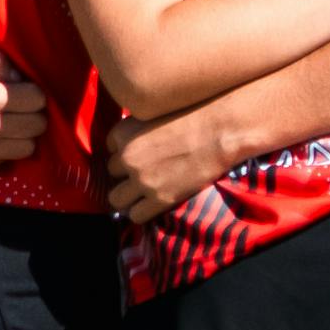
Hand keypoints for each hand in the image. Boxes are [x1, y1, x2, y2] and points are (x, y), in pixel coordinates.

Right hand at [0, 45, 30, 175]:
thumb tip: (18, 76)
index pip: (37, 99)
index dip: (35, 93)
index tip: (25, 91)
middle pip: (37, 125)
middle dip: (35, 114)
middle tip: (22, 109)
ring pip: (27, 147)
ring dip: (25, 135)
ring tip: (12, 125)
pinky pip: (5, 160)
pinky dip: (4, 149)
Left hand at [99, 105, 231, 228]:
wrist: (220, 132)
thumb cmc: (194, 116)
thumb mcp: (156, 114)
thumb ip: (138, 129)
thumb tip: (134, 143)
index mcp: (123, 133)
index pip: (110, 148)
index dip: (125, 150)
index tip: (142, 151)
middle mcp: (127, 157)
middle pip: (111, 173)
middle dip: (125, 174)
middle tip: (144, 172)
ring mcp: (142, 180)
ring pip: (116, 199)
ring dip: (128, 196)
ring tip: (143, 192)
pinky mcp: (159, 199)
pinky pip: (135, 215)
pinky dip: (141, 211)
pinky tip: (153, 204)